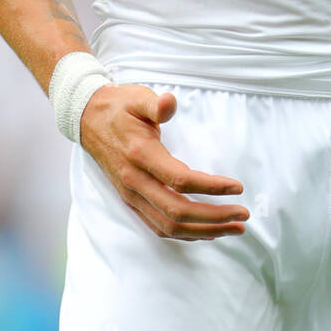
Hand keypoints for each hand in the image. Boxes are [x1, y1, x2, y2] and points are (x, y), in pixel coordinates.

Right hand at [79, 85, 249, 240]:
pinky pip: (158, 226)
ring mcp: (131, 195)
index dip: (211, 187)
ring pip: (169, 225)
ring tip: (233, 228)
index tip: (237, 187)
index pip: (180, 180)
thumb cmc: (119, 106)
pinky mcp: (131, 200)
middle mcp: (135, 181)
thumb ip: (156, 104)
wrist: (87, 119)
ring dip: (204, 231)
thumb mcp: (138, 97)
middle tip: (243, 216)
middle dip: (215, 217)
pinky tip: (206, 232)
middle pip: (178, 211)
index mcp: (141, 154)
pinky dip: (185, 234)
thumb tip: (170, 102)